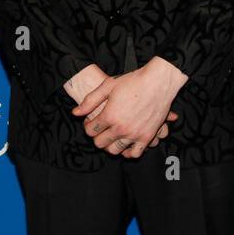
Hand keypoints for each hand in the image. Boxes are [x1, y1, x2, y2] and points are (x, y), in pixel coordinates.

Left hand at [72, 56, 187, 157]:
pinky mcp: (147, 137)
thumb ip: (90, 100)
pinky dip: (128, 152)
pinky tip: (125, 145)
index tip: (91, 122)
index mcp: (109, 115)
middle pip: (100, 143)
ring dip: (110, 145)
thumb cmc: (133, 81)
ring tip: (111, 136)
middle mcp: (121, 128)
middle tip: (100, 130)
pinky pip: (135, 153)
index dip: (88, 126)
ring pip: (115, 150)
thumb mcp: (108, 86)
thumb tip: (75, 113)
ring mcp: (135, 134)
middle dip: (97, 136)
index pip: (90, 130)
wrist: (158, 82)